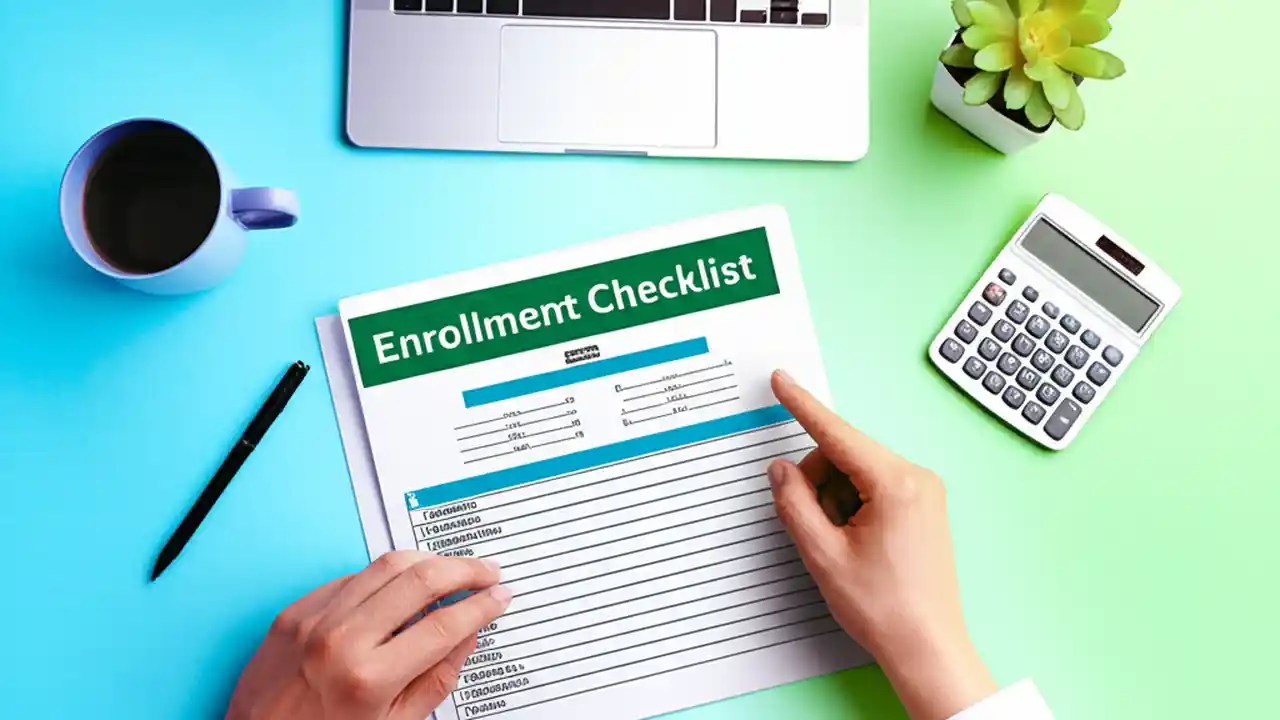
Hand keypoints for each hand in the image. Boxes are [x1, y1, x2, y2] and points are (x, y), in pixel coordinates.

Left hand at [226, 551, 510, 719]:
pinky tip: (399, 584)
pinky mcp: (294, 611)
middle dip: (463, 570)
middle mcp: (340, 641)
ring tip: (451, 568)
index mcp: (369, 679)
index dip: (481, 606)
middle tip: (486, 572)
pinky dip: (382, 576)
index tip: (500, 596)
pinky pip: (349, 578)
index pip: (444, 626)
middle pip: (419, 580)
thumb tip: (468, 634)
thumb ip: (435, 680)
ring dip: (427, 560)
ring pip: (385, 565)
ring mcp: (313, 620)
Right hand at [767, 371, 996, 719]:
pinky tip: (854, 542)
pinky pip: (872, 487)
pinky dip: (851, 506)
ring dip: (834, 500)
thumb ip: (794, 504)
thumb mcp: (823, 555)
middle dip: (818, 484)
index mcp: (896, 484)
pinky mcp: (922, 506)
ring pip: (855, 471)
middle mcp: (916, 478)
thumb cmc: (883, 608)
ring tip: (842, 545)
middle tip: (816, 530)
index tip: (781, 380)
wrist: (927, 646)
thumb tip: (780, 469)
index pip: (837, 434)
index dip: (803, 406)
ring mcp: (924, 491)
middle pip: (843, 455)